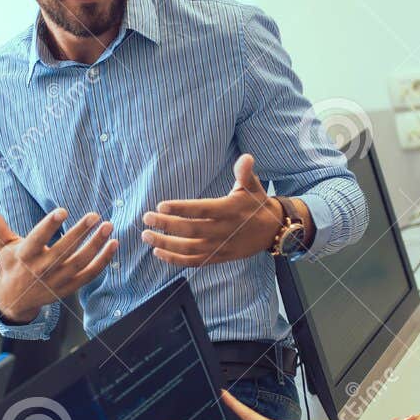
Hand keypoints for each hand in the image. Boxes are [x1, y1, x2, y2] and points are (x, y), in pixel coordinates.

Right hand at [0, 207, 117, 323]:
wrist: (15, 300)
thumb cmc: (12, 266)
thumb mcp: (3, 247)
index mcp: (25, 256)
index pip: (37, 238)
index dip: (49, 225)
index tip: (62, 210)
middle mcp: (42, 269)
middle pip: (64, 250)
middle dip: (80, 232)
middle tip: (94, 215)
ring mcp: (57, 280)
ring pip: (80, 262)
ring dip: (96, 245)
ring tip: (108, 226)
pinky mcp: (69, 288)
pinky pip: (90, 274)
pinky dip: (103, 261)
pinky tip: (113, 244)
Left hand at [140, 154, 295, 266]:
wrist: (272, 231)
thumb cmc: (257, 204)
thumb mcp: (253, 187)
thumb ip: (245, 173)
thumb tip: (246, 158)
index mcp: (231, 210)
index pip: (202, 210)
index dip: (181, 209)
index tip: (161, 205)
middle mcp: (224, 230)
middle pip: (191, 231)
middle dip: (166, 225)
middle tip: (146, 218)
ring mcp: (220, 246)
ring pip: (189, 249)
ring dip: (165, 243)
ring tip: (147, 235)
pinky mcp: (218, 257)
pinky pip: (194, 262)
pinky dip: (175, 259)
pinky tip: (158, 252)